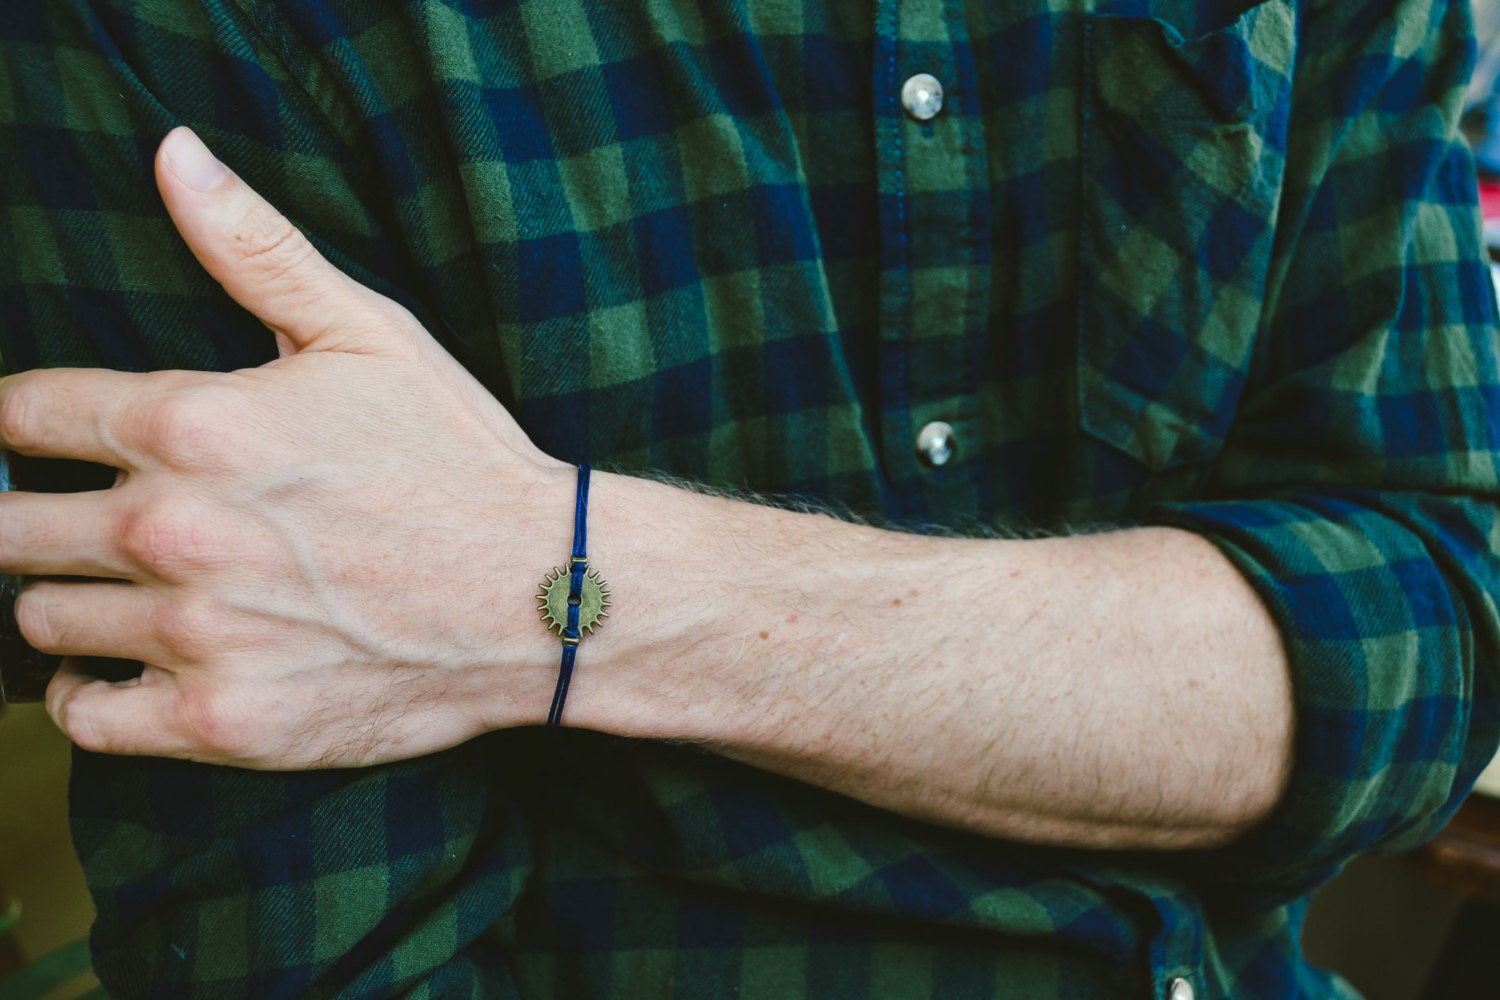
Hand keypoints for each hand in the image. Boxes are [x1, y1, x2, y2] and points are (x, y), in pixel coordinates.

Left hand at [4, 127, 570, 766]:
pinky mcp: (221, 721)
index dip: (19, 421)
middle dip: (30, 515)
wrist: (543, 593)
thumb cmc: (458, 458)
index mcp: (192, 422)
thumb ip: (253, 246)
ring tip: (122, 589)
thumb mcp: (369, 332)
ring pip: (41, 620)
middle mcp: (172, 529)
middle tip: (83, 519)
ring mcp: (195, 633)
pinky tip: (124, 666)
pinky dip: (86, 694)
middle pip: (8, 527)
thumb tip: (170, 150)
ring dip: (69, 600)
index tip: (42, 434)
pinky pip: (83, 718)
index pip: (19, 414)